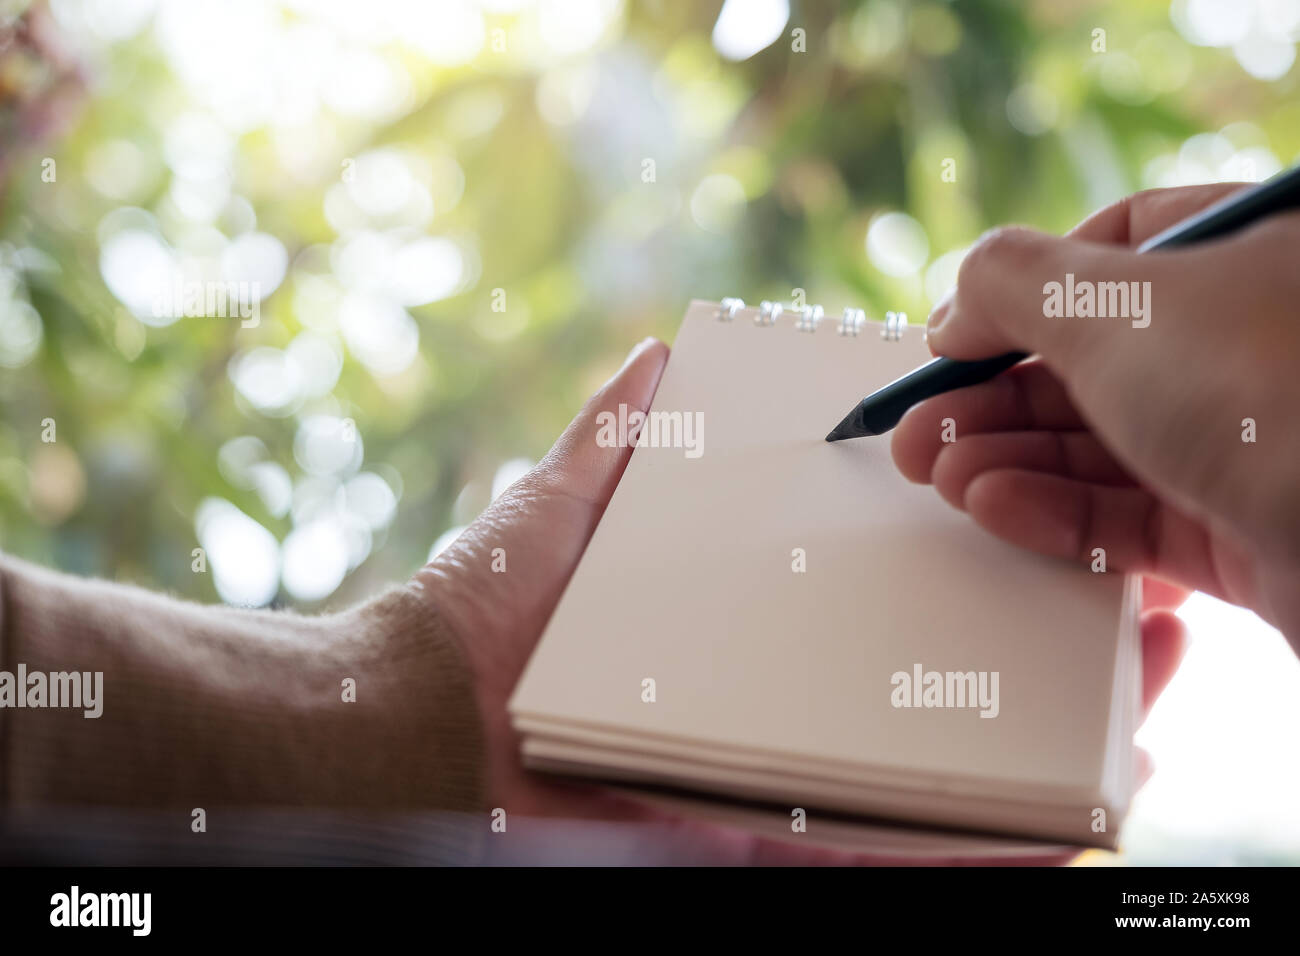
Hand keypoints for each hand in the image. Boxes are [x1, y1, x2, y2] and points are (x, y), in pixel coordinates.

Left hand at [414, 337, 1186, 863]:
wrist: (408, 731)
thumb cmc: (476, 617)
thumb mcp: (558, 510)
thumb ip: (614, 441)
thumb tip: (660, 354)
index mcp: (735, 646)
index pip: (870, 626)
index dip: (958, 599)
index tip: (1039, 550)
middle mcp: (760, 723)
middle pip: (912, 717)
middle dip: (1018, 691)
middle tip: (1117, 648)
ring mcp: (762, 793)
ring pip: (914, 798)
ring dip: (1021, 781)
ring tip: (1118, 751)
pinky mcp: (744, 850)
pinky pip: (864, 859)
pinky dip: (959, 853)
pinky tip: (1045, 835)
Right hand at [895, 184, 1299, 651]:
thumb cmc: (1274, 388)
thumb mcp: (1113, 301)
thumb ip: (1015, 281)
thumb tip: (962, 302)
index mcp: (1247, 253)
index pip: (1111, 255)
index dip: (1015, 299)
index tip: (949, 342)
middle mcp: (1252, 344)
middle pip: (1089, 365)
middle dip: (991, 399)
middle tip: (918, 431)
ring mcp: (1249, 440)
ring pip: (1101, 447)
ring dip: (1007, 460)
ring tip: (942, 474)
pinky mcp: (1242, 531)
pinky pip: (1127, 517)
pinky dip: (1054, 512)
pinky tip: (997, 507)